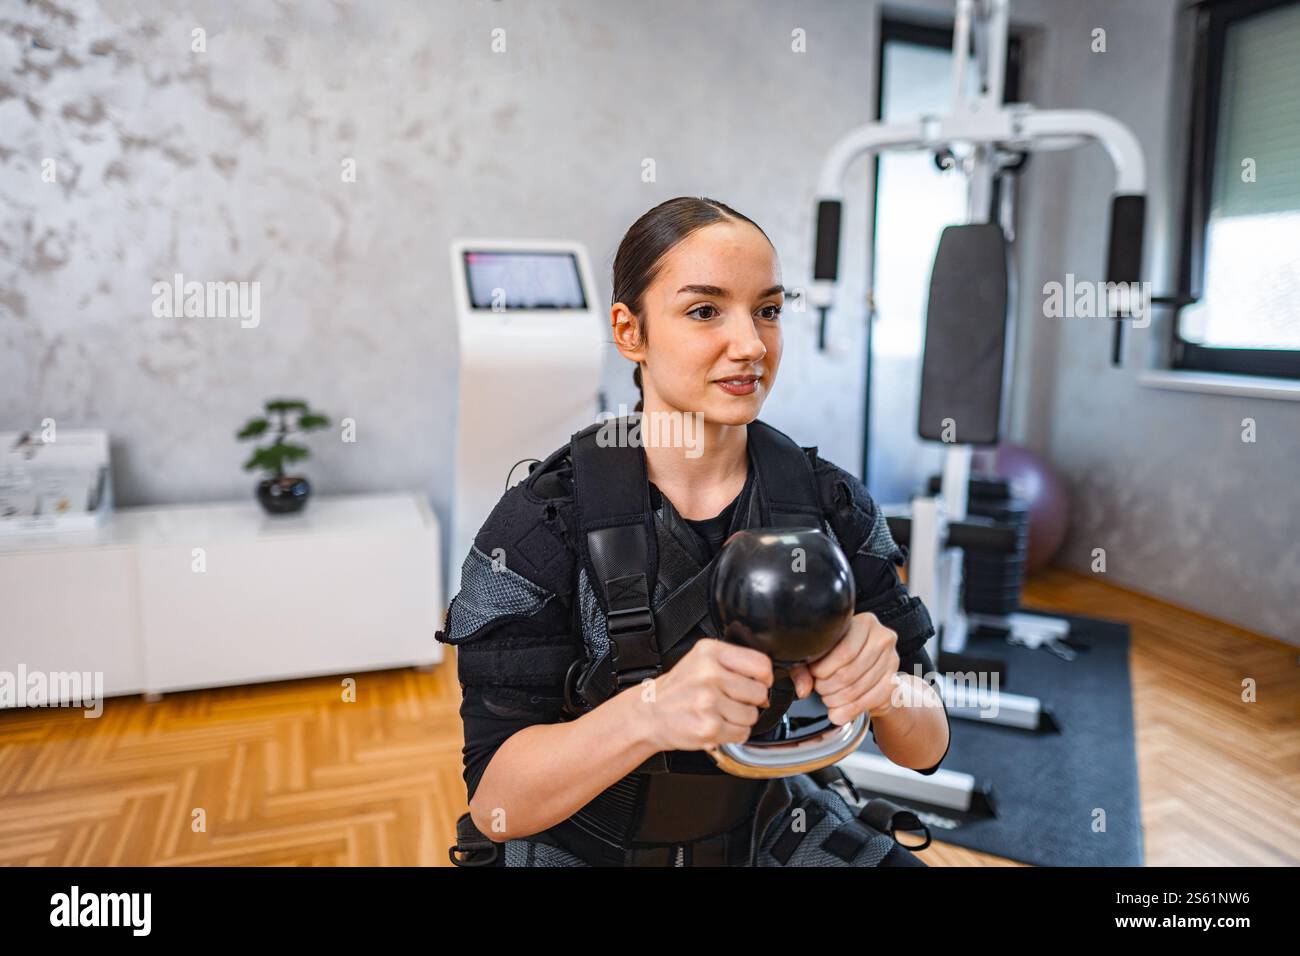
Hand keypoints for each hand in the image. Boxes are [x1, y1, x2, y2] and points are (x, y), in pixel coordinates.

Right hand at [639, 638, 772, 752]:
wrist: (649, 714)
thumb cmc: (678, 689)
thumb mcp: (700, 660)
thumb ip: (733, 662)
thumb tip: (767, 681)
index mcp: (710, 652)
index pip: (760, 664)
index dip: (765, 678)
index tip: (759, 683)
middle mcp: (709, 674)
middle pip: (759, 692)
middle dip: (751, 700)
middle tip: (732, 700)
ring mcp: (708, 702)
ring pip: (752, 715)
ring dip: (741, 718)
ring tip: (721, 713)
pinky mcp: (709, 727)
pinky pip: (742, 733)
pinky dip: (734, 733)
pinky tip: (718, 724)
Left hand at [788, 611, 900, 725]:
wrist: (865, 664)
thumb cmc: (838, 654)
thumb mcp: (815, 654)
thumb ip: (803, 669)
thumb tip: (803, 690)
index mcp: (864, 623)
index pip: (844, 652)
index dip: (824, 670)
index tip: (814, 675)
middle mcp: (882, 638)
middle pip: (849, 673)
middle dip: (828, 688)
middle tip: (820, 689)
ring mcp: (892, 660)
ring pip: (857, 690)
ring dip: (837, 700)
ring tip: (828, 699)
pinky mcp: (893, 681)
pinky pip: (870, 701)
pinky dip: (850, 711)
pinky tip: (838, 712)